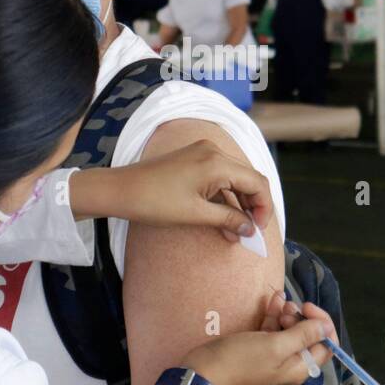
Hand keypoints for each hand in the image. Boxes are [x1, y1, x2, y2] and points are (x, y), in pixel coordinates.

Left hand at [76, 139, 272, 241]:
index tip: (260, 230)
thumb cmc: (154, 202)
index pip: (257, 182)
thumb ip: (228, 220)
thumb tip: (250, 229)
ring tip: (237, 232)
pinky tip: (224, 220)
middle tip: (251, 232)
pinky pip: (219, 178)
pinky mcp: (193, 160)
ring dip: (238, 205)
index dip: (264, 207)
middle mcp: (213, 151)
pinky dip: (224, 198)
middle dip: (253, 206)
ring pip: (234, 179)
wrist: (120, 190)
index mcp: (217, 162)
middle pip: (248, 179)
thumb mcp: (195, 214)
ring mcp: (202, 153)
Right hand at [176, 292, 335, 384]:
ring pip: (289, 332)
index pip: (326, 346)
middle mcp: (289, 366)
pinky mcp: (257, 351)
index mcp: (299, 368)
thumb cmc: (242, 360)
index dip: (322, 324)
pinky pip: (272, 332)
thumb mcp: (275, 346)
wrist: (205, 374)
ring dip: (288, 314)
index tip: (308, 308)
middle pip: (307, 337)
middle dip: (302, 318)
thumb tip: (326, 327)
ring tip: (280, 301)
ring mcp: (272, 358)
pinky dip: (274, 316)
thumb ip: (303, 335)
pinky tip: (273, 299)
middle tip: (288, 309)